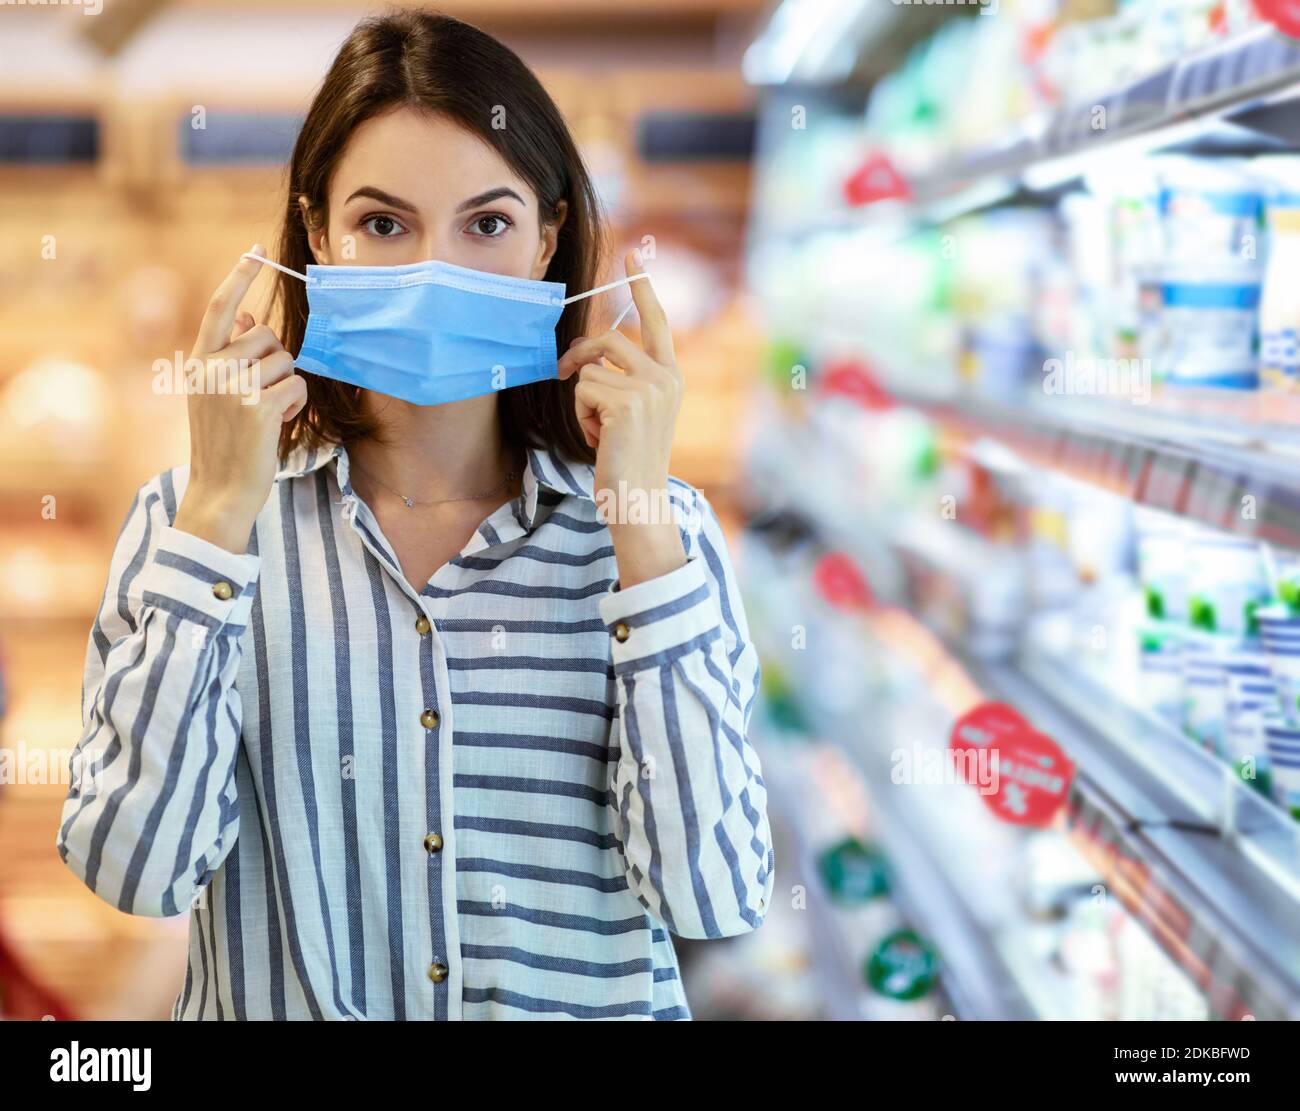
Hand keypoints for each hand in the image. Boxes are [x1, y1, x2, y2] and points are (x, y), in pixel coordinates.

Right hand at [172, 246, 307, 553]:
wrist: (219, 490)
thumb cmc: (223, 441)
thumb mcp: (212, 393)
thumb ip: (227, 354)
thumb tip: (245, 315)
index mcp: (198, 361)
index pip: (219, 308)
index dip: (240, 277)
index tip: (257, 252)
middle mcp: (211, 369)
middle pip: (267, 335)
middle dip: (276, 361)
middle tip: (261, 394)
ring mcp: (233, 388)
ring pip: (286, 361)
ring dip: (287, 386)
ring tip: (266, 413)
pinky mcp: (258, 407)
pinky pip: (298, 386)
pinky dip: (296, 404)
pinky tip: (278, 423)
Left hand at [558, 250, 685, 587]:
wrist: (638, 502)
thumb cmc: (628, 463)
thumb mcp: (635, 415)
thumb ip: (625, 382)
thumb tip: (587, 357)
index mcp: (671, 377)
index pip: (657, 322)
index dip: (643, 287)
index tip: (633, 255)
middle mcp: (666, 377)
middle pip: (608, 340)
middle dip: (579, 357)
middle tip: (563, 375)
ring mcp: (649, 389)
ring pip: (591, 368)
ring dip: (582, 401)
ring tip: (598, 431)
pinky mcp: (627, 403)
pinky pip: (583, 389)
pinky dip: (581, 416)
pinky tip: (598, 439)